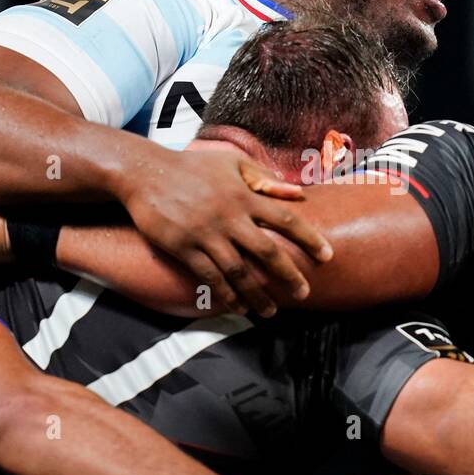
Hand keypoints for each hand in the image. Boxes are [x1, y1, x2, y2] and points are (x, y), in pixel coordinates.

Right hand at [117, 147, 331, 316]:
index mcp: (244, 195)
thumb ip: (265, 178)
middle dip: (288, 275)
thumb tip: (299, 193)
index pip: (285, 218)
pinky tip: (239, 307)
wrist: (146, 173)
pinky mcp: (184, 247)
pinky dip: (226, 295)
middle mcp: (229, 216)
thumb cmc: (192, 166)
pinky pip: (210, 277)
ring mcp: (205, 234)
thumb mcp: (231, 162)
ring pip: (239, 271)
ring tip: (271, 311)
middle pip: (266, 251)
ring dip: (257, 294)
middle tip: (304, 293)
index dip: (309, 238)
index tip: (327, 257)